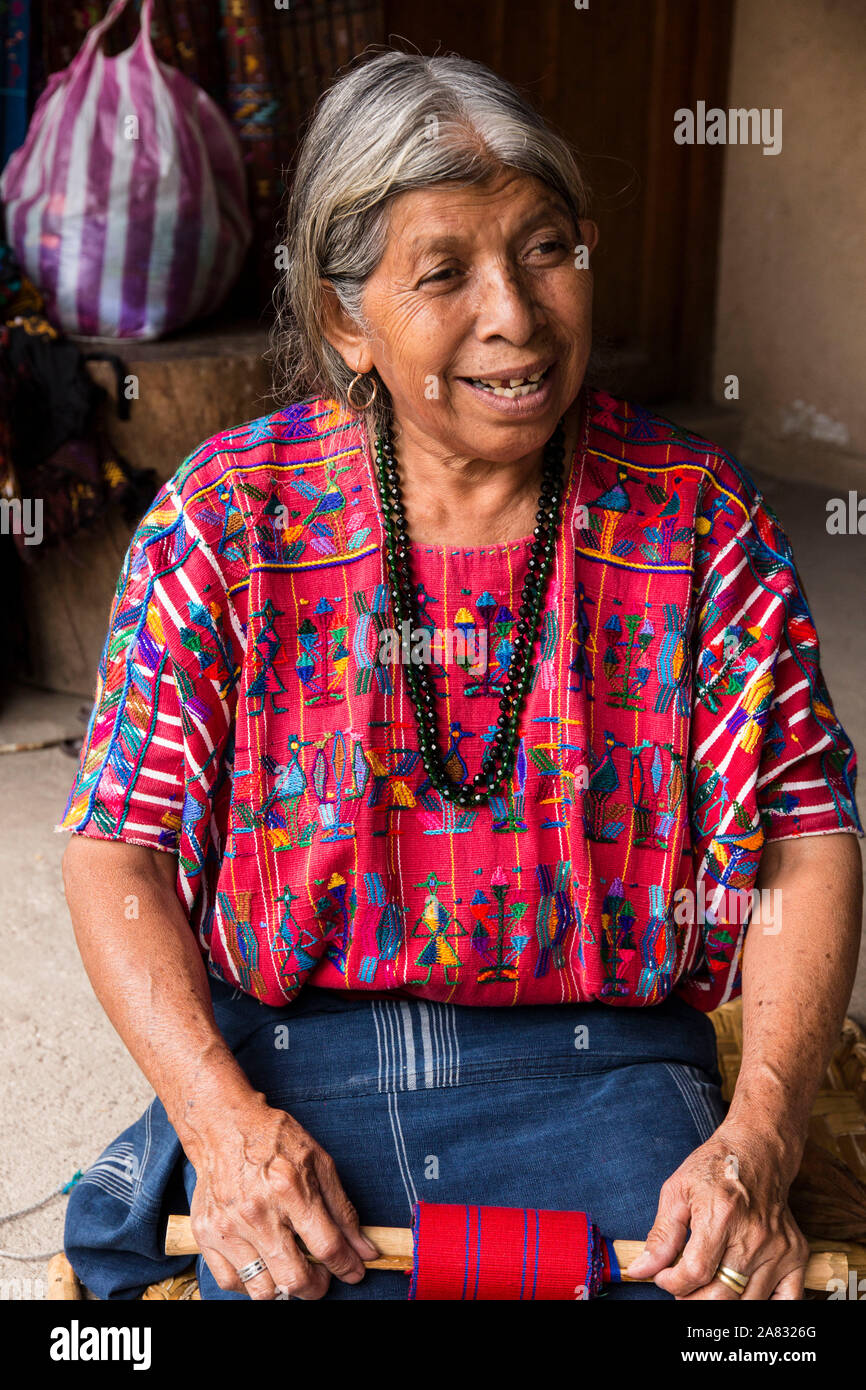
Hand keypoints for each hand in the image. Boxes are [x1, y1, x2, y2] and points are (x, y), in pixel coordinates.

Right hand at [187, 1096, 378, 1299]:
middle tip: (322, 1278)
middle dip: (317, 1288)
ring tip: (292, 1270)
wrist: (224, 1126)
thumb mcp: (320, 1163)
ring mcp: (228, 1226)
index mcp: (290, 1188)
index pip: (327, 1246)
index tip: (354, 1272)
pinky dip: (251, 1285)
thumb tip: (365, 1251)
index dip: (347, 1267)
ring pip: (263, 1290)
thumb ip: (344, 1211)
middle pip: (294, 1278)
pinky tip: (265, 1267)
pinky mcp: (206, 1234)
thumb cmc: (275, 1141)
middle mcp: (257, 1211)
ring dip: (285, 1290)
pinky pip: (230, 1282)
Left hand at [625, 1120, 809, 1299]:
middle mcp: (754, 1236)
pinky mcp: (796, 1255)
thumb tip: (641, 1270)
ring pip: (748, 1303)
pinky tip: (743, 1296)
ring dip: (719, 1303)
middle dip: (692, 1298)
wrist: (759, 1152)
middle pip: (721, 1295)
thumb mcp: (677, 1191)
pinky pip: (788, 1300)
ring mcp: (779, 1248)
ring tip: (706, 1288)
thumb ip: (661, 1236)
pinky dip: (764, 1307)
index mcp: (721, 1216)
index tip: (664, 1277)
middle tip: (682, 1287)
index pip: (695, 1272)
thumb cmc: (715, 1169)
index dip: (673, 1283)